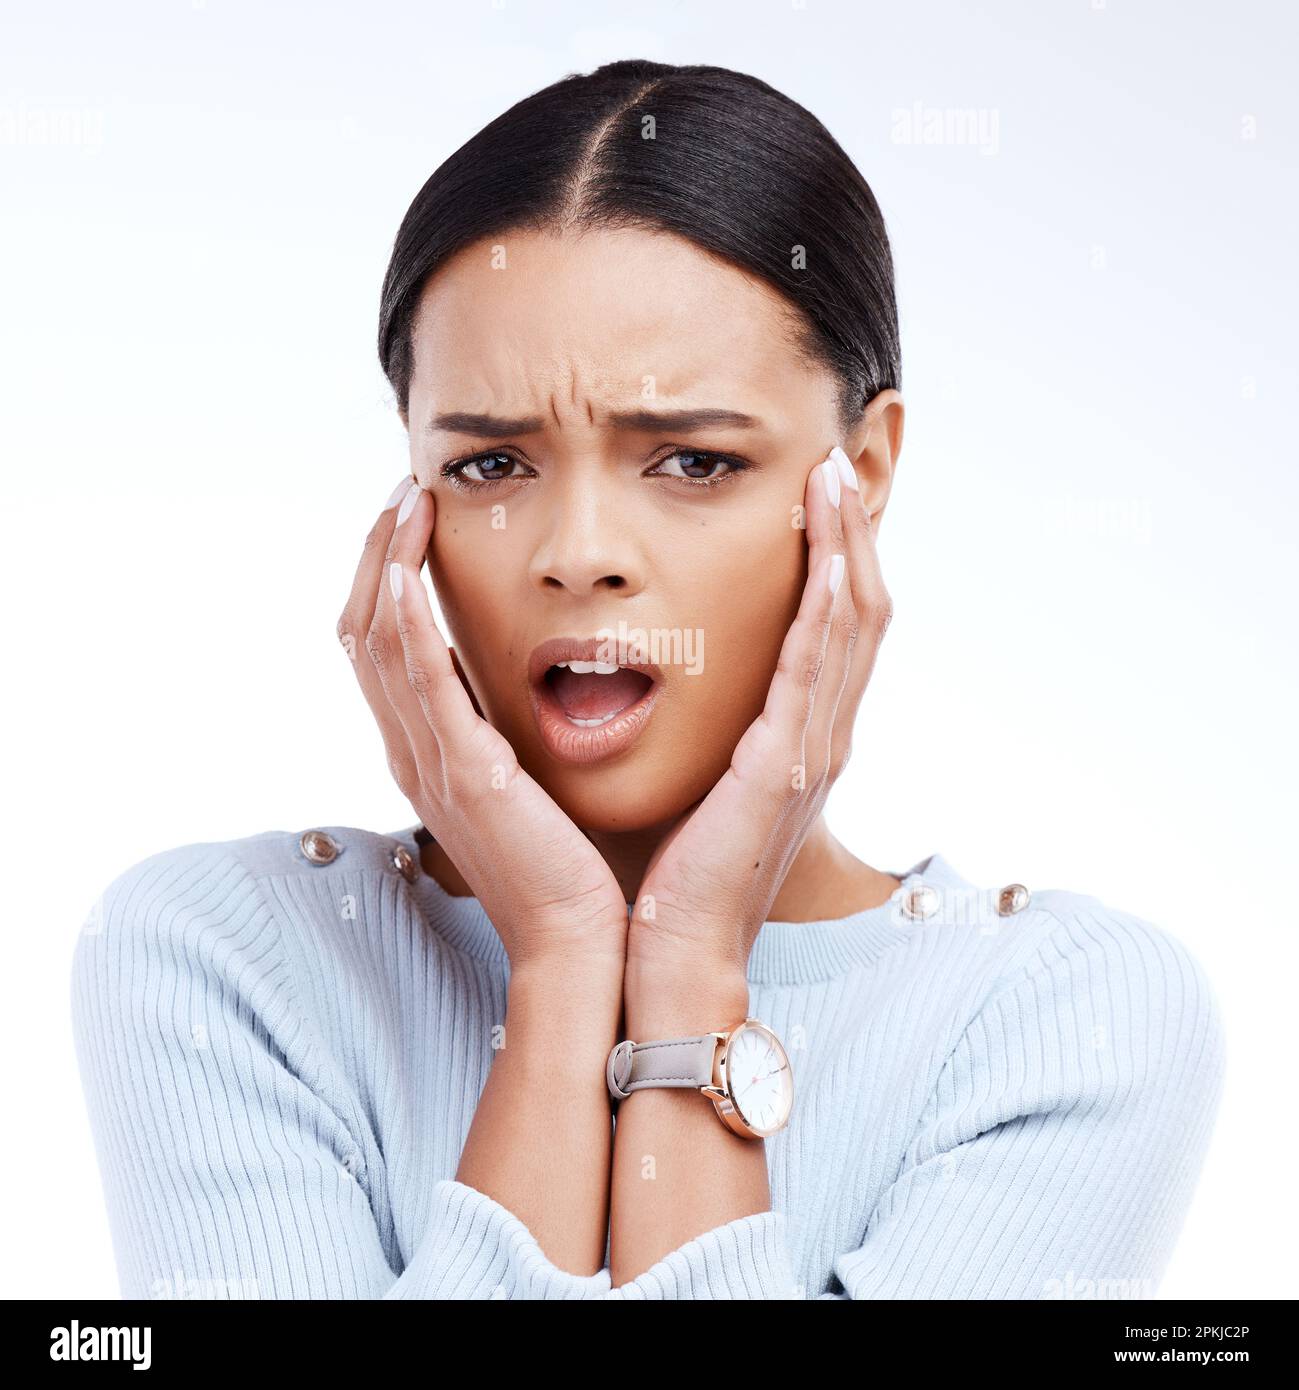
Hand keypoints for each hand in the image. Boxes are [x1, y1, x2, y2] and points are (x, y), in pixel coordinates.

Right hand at [337, 476, 629, 974]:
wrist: (582, 940)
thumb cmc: (568, 865)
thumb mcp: (528, 781)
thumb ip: (507, 728)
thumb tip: (518, 673)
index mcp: (430, 751)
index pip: (385, 645)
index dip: (390, 574)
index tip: (416, 517)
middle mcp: (415, 752)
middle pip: (367, 632)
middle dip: (380, 554)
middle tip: (404, 491)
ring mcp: (432, 765)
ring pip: (381, 646)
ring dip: (389, 566)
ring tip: (408, 504)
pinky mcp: (466, 777)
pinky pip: (421, 688)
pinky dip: (407, 627)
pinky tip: (411, 575)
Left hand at [627, 447, 891, 978]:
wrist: (668, 952)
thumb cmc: (671, 875)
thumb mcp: (699, 786)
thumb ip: (708, 732)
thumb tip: (665, 679)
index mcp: (797, 741)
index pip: (832, 629)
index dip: (835, 558)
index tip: (818, 494)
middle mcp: (820, 740)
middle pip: (858, 614)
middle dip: (853, 535)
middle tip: (837, 463)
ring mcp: (811, 753)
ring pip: (850, 628)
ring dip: (848, 548)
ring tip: (834, 479)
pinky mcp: (784, 768)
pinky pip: (817, 670)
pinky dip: (829, 607)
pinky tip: (831, 551)